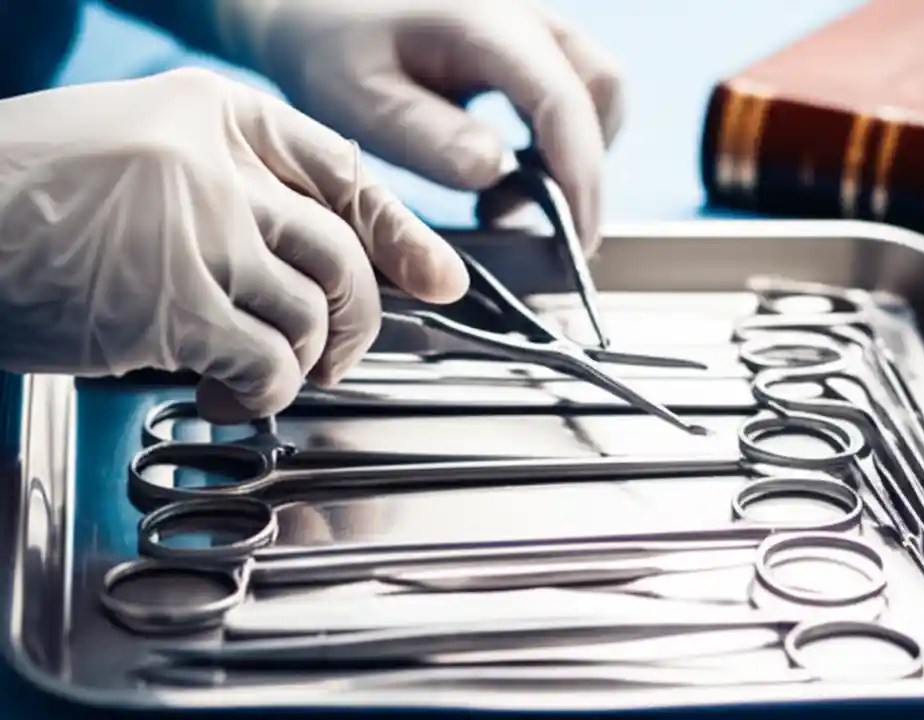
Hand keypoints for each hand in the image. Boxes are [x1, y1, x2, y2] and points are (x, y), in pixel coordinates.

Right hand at [0, 69, 466, 420]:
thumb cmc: (21, 197)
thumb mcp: (137, 153)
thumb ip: (228, 186)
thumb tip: (316, 252)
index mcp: (213, 112)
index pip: (344, 173)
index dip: (402, 234)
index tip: (438, 275)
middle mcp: (217, 164)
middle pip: (343, 253)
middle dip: (358, 320)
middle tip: (342, 353)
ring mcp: (200, 231)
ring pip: (314, 312)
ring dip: (307, 362)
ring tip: (270, 376)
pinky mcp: (176, 304)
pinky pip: (269, 364)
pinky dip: (264, 393)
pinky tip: (231, 395)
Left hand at [214, 0, 623, 252]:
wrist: (313, 5)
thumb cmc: (329, 46)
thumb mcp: (359, 99)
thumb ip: (426, 136)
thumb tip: (497, 171)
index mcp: (482, 21)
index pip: (560, 99)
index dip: (579, 175)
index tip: (576, 238)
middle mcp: (521, 13)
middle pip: (601, 88)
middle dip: (586, 167)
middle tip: (553, 233)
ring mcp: (529, 24)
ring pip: (595, 88)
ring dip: (576, 152)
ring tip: (518, 203)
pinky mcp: (526, 43)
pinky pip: (570, 89)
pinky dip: (559, 139)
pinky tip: (513, 177)